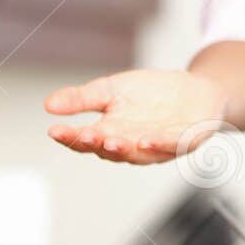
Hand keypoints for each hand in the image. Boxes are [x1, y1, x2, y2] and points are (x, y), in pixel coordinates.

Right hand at [45, 69, 227, 164]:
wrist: (195, 90)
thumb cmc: (152, 94)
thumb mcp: (111, 90)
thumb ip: (82, 99)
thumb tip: (48, 105)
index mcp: (112, 133)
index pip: (86, 140)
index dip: (70, 138)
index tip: (55, 131)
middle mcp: (133, 145)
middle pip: (110, 150)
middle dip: (97, 144)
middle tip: (84, 136)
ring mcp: (159, 146)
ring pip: (138, 154)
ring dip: (124, 149)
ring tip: (110, 141)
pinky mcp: (184, 141)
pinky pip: (170, 146)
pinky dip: (158, 145)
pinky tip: (146, 141)